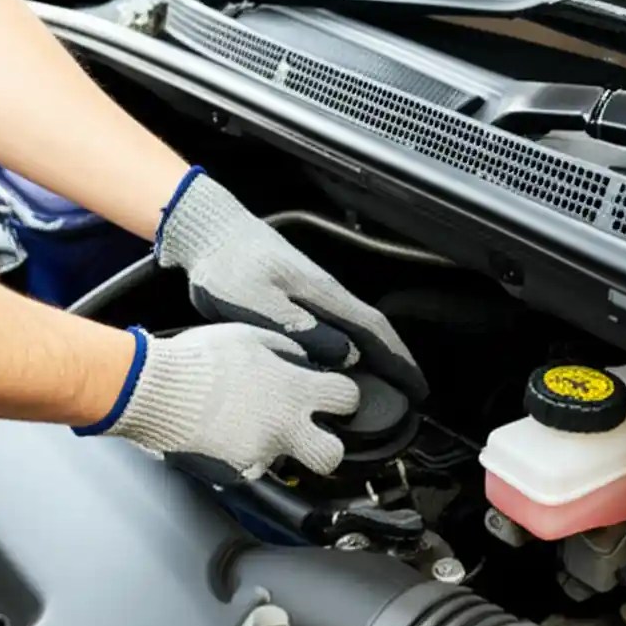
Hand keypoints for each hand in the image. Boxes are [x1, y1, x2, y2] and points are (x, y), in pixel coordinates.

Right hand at [74, 324, 358, 478]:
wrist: (157, 390)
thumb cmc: (200, 358)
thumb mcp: (251, 336)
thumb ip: (286, 351)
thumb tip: (304, 359)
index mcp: (295, 389)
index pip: (347, 399)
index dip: (344, 397)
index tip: (335, 396)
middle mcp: (285, 426)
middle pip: (332, 454)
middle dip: (328, 446)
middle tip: (312, 433)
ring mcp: (261, 452)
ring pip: (286, 461)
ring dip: (276, 446)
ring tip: (251, 426)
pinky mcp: (237, 469)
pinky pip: (252, 466)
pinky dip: (244, 454)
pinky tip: (228, 434)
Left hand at [154, 167, 427, 401]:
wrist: (207, 231)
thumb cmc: (227, 266)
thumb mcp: (258, 302)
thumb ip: (300, 328)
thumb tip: (345, 354)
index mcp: (323, 294)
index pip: (375, 330)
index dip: (400, 361)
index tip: (417, 387)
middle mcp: (326, 293)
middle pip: (372, 332)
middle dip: (396, 362)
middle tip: (411, 394)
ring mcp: (312, 294)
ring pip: (354, 331)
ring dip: (375, 357)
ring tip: (386, 387)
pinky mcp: (296, 298)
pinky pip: (335, 329)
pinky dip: (350, 350)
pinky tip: (343, 365)